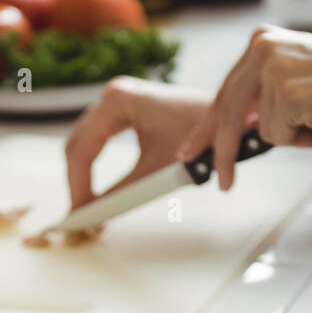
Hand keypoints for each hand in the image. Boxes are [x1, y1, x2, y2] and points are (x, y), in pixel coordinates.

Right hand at [65, 77, 213, 208]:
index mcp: (117, 100)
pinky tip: (94, 192)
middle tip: (80, 218)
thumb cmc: (204, 138)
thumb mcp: (158, 171)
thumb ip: (122, 194)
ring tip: (86, 210)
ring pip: (82, 145)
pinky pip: (96, 142)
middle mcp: (112, 94)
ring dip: (82, 178)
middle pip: (76, 146)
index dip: (78, 187)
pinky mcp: (123, 111)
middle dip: (76, 184)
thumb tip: (93, 218)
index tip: (79, 216)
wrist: (235, 119)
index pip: (83, 150)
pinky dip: (93, 168)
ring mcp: (116, 100)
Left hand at [176, 25, 311, 189]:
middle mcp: (262, 49)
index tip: (190, 150)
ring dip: (295, 136)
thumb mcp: (299, 82)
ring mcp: (272, 70)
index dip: (207, 128)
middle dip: (222, 153)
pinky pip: (281, 138)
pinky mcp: (286, 93)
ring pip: (263, 132)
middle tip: (220, 183)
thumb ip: (265, 101)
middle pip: (226, 115)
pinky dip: (306, 139)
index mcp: (263, 43)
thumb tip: (232, 136)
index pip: (225, 93)